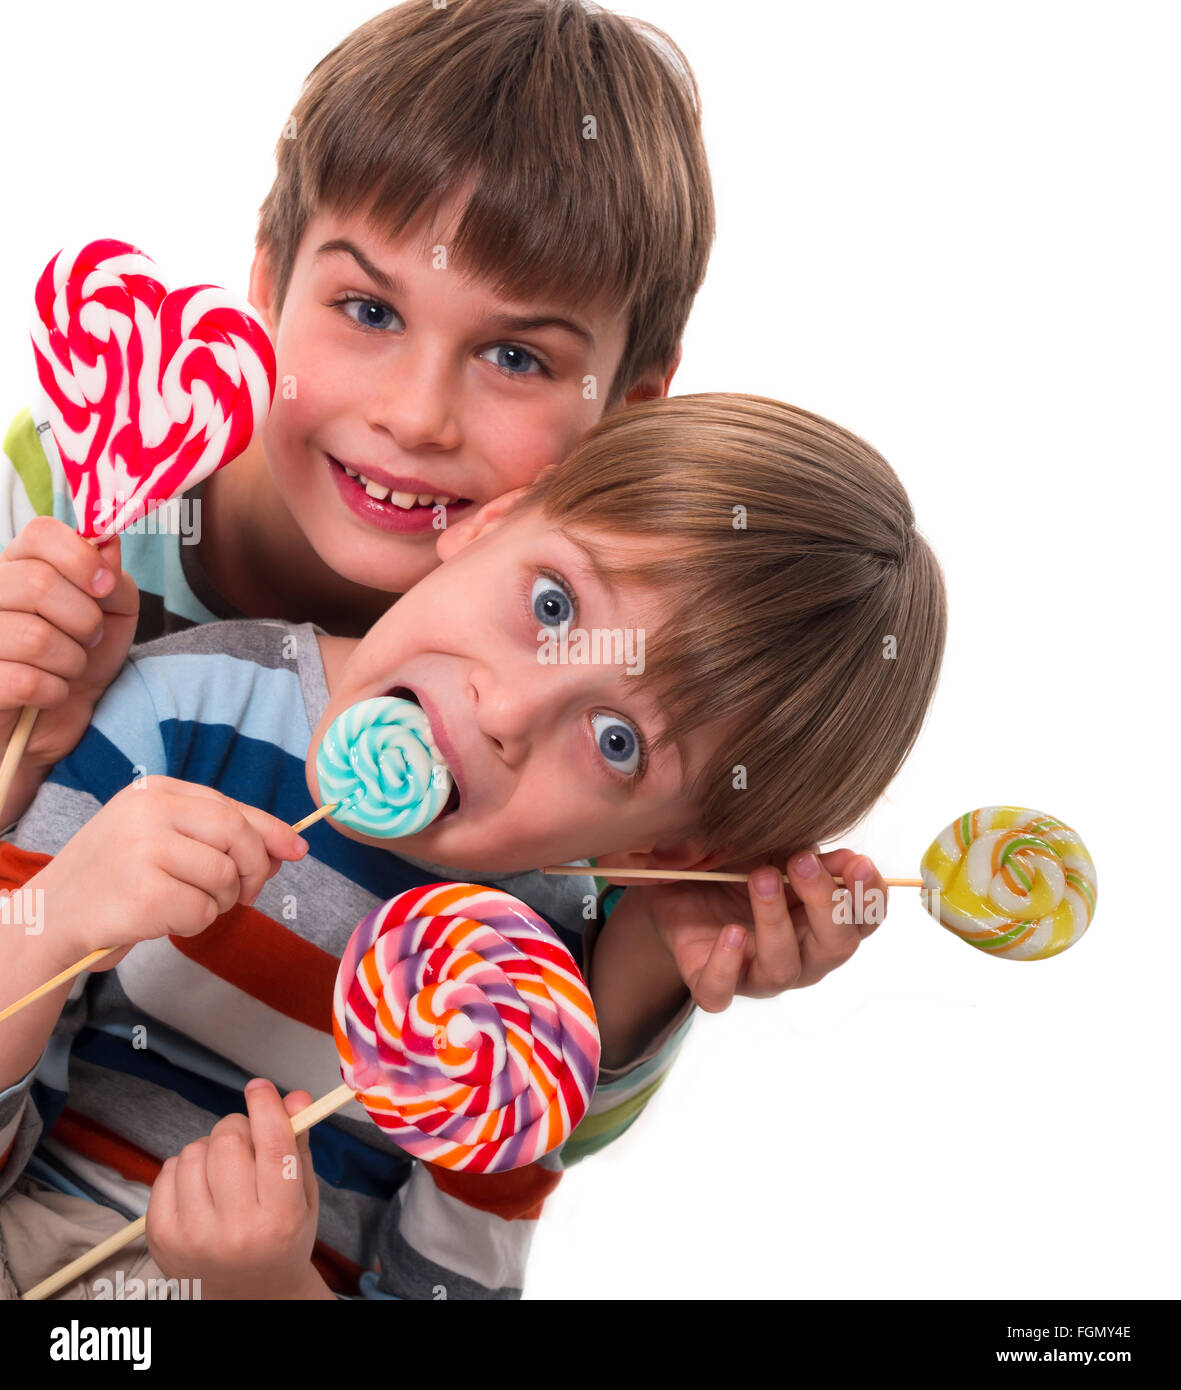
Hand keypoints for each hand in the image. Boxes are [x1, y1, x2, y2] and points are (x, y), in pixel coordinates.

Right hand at [0, 518, 138, 765]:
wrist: (59, 719)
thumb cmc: (82, 657)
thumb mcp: (113, 615)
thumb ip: (113, 578)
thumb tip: (107, 541)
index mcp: (18, 566)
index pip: (40, 533)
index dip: (80, 556)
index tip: (104, 586)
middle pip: (38, 583)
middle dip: (84, 620)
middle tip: (88, 638)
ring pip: (34, 636)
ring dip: (71, 661)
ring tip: (68, 667)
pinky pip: (25, 681)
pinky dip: (54, 692)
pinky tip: (50, 693)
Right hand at [31, 776, 308, 965]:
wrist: (52, 916)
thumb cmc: (117, 878)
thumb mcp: (161, 838)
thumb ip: (219, 836)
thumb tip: (291, 848)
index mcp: (156, 791)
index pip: (232, 807)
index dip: (272, 831)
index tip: (296, 851)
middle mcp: (149, 811)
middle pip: (238, 835)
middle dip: (255, 869)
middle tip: (247, 894)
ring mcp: (144, 850)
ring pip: (224, 876)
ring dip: (220, 901)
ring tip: (188, 904)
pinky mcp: (143, 894)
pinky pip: (202, 911)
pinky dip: (195, 923)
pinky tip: (165, 919)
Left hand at [146, 1079, 329, 1299]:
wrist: (249, 1296)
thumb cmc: (282, 1238)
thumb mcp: (303, 1194)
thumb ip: (298, 1142)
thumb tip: (294, 1096)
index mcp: (280, 1217)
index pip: (272, 1144)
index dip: (266, 1106)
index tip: (259, 1088)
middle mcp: (236, 1229)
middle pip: (228, 1140)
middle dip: (238, 1128)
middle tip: (246, 1141)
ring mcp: (193, 1236)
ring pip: (194, 1151)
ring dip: (210, 1148)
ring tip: (223, 1172)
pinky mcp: (162, 1237)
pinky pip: (167, 1170)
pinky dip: (184, 1168)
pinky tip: (200, 1188)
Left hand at [612, 848, 886, 1012]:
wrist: (679, 883)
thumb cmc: (739, 867)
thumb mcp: (775, 852)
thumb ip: (811, 858)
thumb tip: (849, 860)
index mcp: (824, 923)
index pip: (865, 920)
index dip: (869, 896)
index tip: (858, 863)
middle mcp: (802, 957)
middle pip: (836, 947)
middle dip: (825, 904)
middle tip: (802, 861)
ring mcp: (758, 975)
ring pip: (782, 968)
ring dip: (775, 921)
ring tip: (761, 878)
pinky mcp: (713, 984)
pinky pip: (722, 992)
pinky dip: (726, 965)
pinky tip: (731, 933)